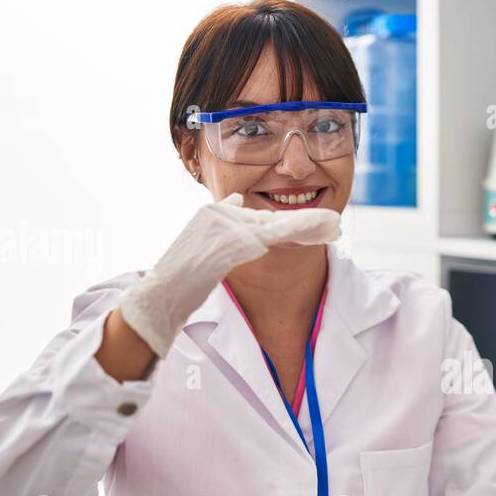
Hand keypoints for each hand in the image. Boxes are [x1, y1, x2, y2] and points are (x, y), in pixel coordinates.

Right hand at [118, 192, 340, 357]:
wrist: (161, 295)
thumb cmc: (177, 278)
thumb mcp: (199, 246)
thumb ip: (219, 225)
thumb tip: (237, 200)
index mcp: (216, 213)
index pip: (262, 217)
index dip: (292, 222)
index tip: (317, 224)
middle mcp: (223, 213)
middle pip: (274, 218)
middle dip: (306, 222)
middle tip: (334, 225)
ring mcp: (229, 225)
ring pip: (279, 224)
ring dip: (310, 225)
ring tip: (335, 226)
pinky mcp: (234, 241)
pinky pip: (275, 235)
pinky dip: (299, 232)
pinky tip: (319, 232)